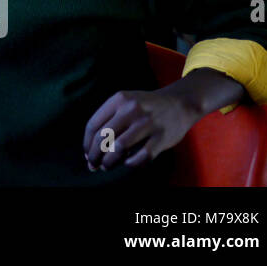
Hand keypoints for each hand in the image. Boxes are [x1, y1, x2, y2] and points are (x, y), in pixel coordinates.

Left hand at [82, 87, 201, 171]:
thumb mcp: (125, 102)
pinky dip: (132, 163)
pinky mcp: (162, 137)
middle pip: (104, 137)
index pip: (93, 124)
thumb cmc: (146, 107)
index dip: (87, 143)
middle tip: (93, 165)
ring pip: (120, 147)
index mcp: (119, 99)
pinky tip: (127, 163)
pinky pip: (143, 156)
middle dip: (95, 155)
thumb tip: (90, 147)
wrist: (180, 103)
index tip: (86, 154)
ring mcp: (148, 123)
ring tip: (106, 166)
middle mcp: (132, 109)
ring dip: (109, 161)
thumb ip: (109, 119)